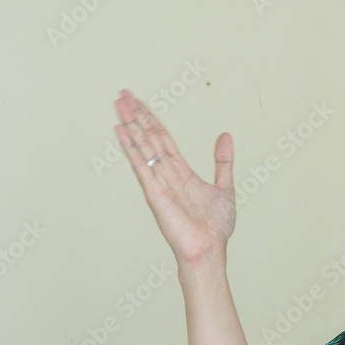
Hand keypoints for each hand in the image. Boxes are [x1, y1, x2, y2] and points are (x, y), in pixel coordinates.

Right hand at [113, 89, 235, 271]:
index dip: (152, 119)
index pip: (163, 138)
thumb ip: (223, 162)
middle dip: (137, 115)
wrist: (210, 250)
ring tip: (119, 105)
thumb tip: (225, 137)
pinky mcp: (155, 193)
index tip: (140, 103)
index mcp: (181, 171)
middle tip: (123, 95)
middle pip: (149, 137)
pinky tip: (121, 132)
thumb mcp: (225, 187)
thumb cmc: (215, 227)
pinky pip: (141, 166)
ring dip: (131, 125)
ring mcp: (159, 182)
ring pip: (143, 146)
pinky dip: (130, 148)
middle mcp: (167, 173)